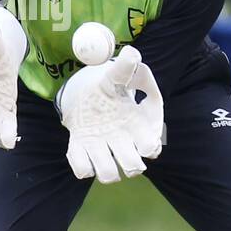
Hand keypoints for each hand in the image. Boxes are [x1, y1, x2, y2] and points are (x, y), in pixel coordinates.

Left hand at [57, 46, 163, 183]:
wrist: (88, 94)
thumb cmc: (111, 86)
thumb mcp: (119, 74)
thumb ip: (128, 66)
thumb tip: (132, 55)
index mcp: (138, 127)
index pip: (151, 148)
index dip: (148, 148)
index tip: (144, 139)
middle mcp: (123, 143)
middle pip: (132, 167)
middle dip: (128, 163)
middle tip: (119, 145)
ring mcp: (102, 149)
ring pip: (108, 174)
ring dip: (103, 166)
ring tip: (98, 149)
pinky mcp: (82, 151)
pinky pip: (82, 170)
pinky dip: (80, 164)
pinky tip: (79, 147)